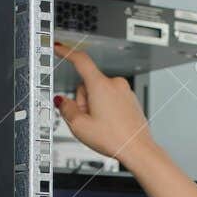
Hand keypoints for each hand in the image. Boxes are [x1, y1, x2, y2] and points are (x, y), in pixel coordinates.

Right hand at [52, 42, 160, 170]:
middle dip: (82, 101)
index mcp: (100, 85)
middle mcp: (114, 84)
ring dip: (95, 106)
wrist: (138, 149)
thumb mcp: (79, 127)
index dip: (66, 52)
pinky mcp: (130, 99)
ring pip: (99, 93)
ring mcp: (124, 91)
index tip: (59, 47)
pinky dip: (106, 109)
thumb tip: (62, 101)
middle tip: (88, 120)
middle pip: (87, 85)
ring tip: (101, 125)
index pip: (80, 60)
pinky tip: (110, 125)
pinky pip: (111, 99)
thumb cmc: (114, 139)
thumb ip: (66, 109)